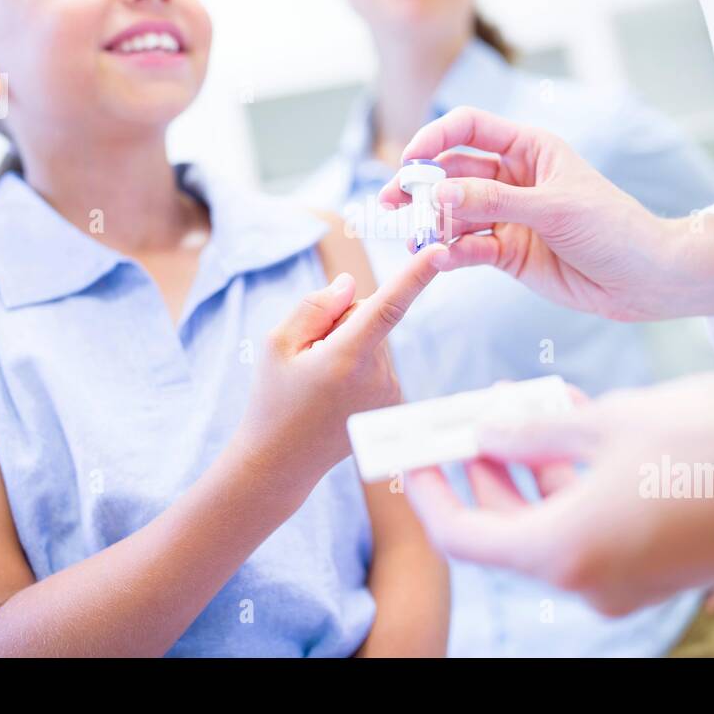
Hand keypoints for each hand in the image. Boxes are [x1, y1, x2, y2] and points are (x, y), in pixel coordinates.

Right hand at [236, 243, 449, 483]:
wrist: (280, 462)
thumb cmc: (273, 399)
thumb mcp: (277, 345)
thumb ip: (315, 307)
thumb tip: (352, 284)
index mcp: (346, 360)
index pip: (388, 307)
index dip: (415, 275)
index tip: (440, 251)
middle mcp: (377, 378)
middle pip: (369, 316)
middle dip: (341, 322)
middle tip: (309, 359)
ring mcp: (389, 394)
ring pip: (374, 339)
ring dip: (349, 346)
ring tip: (320, 382)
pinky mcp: (393, 402)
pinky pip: (378, 361)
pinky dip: (358, 365)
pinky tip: (334, 392)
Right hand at [378, 105, 713, 320]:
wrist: (644, 279)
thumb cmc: (613, 228)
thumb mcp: (554, 207)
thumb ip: (494, 200)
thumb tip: (439, 191)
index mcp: (528, 149)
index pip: (469, 129)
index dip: (435, 137)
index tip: (410, 158)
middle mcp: (512, 178)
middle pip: (451, 172)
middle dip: (420, 185)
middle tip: (391, 202)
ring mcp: (506, 216)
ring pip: (454, 213)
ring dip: (432, 224)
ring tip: (416, 239)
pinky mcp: (506, 253)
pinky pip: (468, 248)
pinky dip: (451, 253)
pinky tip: (440, 259)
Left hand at [403, 373, 713, 617]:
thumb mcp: (612, 422)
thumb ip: (534, 432)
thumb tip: (482, 430)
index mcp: (567, 552)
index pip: (464, 536)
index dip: (431, 493)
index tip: (412, 454)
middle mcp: (593, 583)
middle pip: (507, 533)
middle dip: (483, 472)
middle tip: (469, 417)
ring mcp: (632, 582)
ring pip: (554, 526)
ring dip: (531, 471)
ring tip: (524, 407)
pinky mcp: (664, 568)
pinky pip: (595, 530)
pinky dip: (573, 485)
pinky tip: (576, 428)